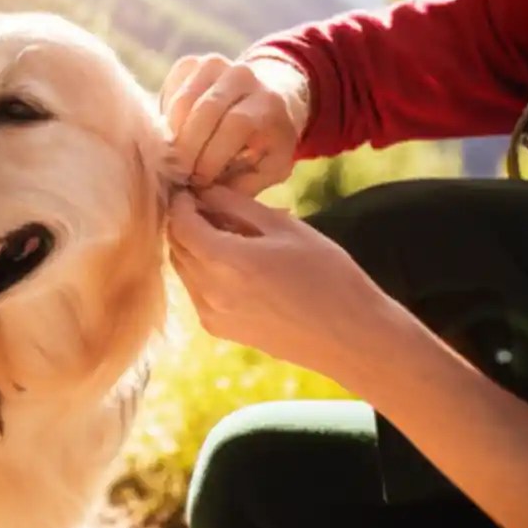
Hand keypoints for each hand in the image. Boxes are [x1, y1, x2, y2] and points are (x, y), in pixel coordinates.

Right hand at [160, 52, 309, 194]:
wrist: (270, 98)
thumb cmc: (268, 143)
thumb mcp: (270, 168)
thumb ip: (243, 184)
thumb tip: (205, 196)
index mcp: (269, 103)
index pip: (235, 124)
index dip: (212, 156)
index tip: (199, 181)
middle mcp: (244, 75)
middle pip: (205, 110)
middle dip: (187, 149)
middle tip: (179, 175)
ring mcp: (216, 64)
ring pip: (183, 101)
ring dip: (173, 135)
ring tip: (173, 159)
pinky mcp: (193, 62)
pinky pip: (170, 90)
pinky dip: (166, 116)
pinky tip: (173, 136)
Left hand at [166, 185, 390, 372]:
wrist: (351, 337)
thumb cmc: (328, 275)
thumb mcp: (286, 227)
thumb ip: (238, 206)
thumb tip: (206, 192)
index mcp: (226, 262)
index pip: (180, 224)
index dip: (182, 202)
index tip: (193, 189)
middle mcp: (209, 292)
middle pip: (176, 247)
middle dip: (185, 223)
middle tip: (210, 206)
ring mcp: (212, 316)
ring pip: (184, 270)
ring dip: (194, 247)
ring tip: (227, 232)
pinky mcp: (220, 331)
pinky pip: (196, 292)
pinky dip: (203, 271)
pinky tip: (235, 262)